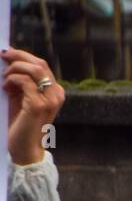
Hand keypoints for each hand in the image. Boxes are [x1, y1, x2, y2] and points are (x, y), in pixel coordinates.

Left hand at [3, 49, 63, 165]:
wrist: (24, 147)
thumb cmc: (21, 123)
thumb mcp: (21, 97)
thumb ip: (20, 80)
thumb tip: (10, 59)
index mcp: (55, 92)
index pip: (41, 65)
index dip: (23, 55)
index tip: (7, 53)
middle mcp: (57, 94)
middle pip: (39, 64)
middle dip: (18, 56)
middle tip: (2, 56)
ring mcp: (50, 100)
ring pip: (34, 70)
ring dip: (14, 69)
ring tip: (4, 78)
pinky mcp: (38, 105)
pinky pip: (24, 82)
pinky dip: (11, 80)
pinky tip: (5, 88)